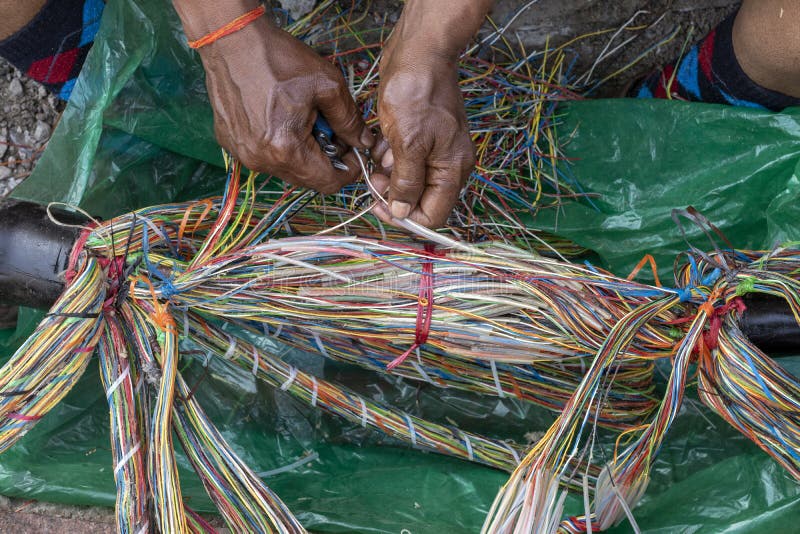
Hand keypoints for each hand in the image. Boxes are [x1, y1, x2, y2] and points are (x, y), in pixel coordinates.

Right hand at [174, 0, 373, 193]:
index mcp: (286, 150)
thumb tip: (363, 142)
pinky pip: (264, 155)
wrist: (231, 39)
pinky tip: (281, 115)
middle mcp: (260, 160)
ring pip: (286, 167)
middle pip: (307, 177)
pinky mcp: (230, 143)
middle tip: (330, 127)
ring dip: (302, 150)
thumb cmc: (277, 58)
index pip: (328, 182)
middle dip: (325, 157)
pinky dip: (279, 143)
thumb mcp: (327, 85)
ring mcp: (242, 154)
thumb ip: (349, 120)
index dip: (348, 169)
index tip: (354, 150)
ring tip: (303, 117)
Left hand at [370, 0, 491, 227]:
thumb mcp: (408, 143)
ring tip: (379, 150)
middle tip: (374, 176)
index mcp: (453, 169)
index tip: (379, 205)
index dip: (404, 216)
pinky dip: (387, 154)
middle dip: (393, 191)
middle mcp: (448, 164)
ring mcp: (434, 149)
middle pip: (418, 198)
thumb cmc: (417, 91)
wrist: (418, 51)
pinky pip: (401, 159)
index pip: (432, 215)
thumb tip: (403, 212)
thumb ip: (406, 182)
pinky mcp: (420, 136)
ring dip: (387, 171)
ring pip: (406, 179)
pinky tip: (381, 138)